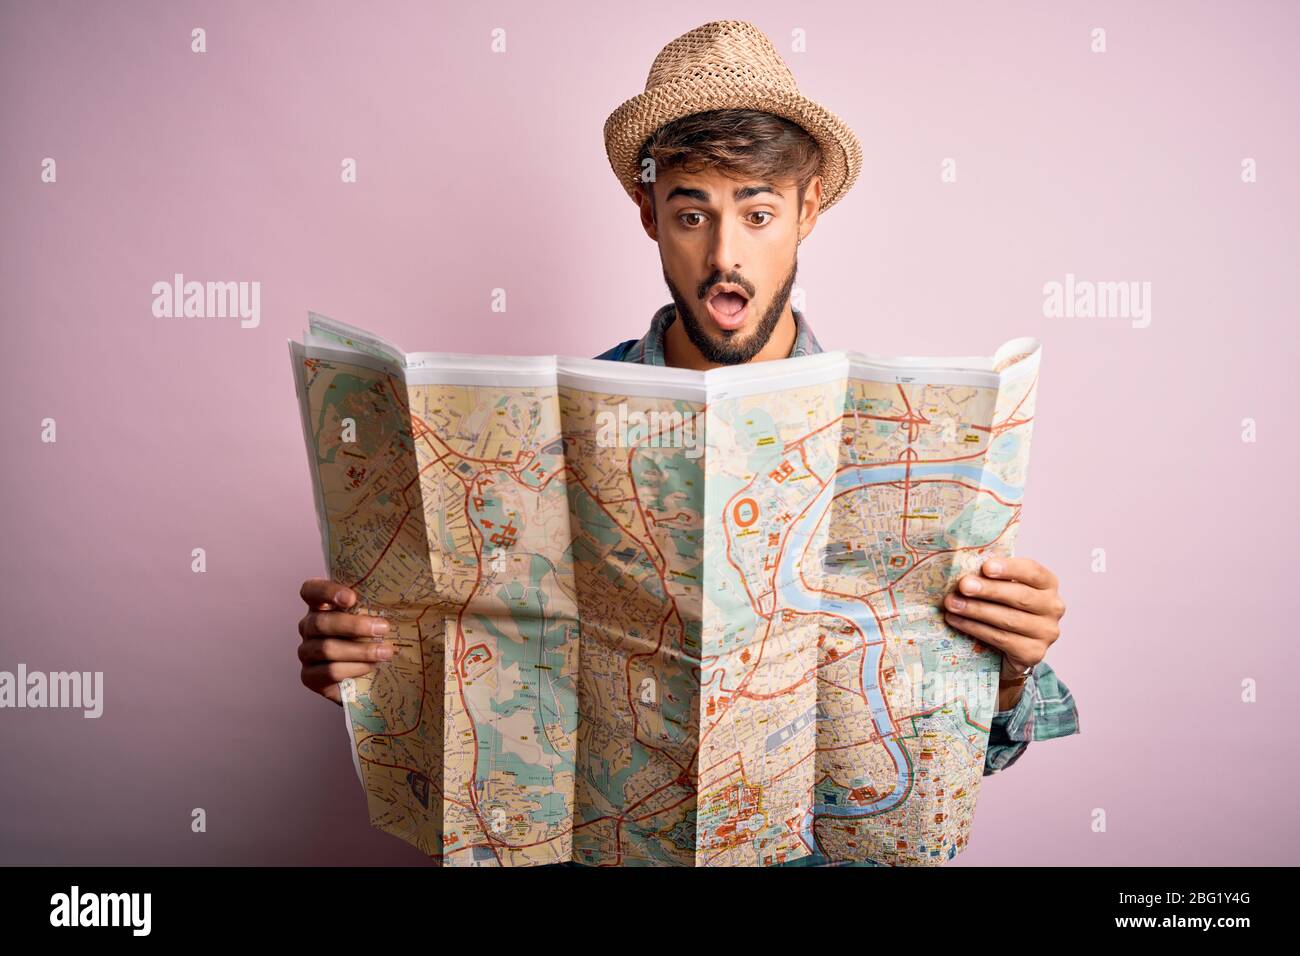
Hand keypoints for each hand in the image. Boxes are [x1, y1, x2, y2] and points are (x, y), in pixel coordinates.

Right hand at [297, 578, 393, 705]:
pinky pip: (329, 671)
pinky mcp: (309, 676)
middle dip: (354, 625)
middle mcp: (309, 627)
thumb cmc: (373, 638)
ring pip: (326, 649)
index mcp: (321, 605)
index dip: (327, 591)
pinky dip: (353, 669)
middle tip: (383, 628)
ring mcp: (306, 652)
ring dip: (361, 650)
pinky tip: (371, 667)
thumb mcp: (375, 617)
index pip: (311, 590)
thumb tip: (409, 594)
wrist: (369, 677)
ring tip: (386, 652)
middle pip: (320, 622)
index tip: (352, 598)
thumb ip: (378, 605)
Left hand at [941, 556, 1065, 694]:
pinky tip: (956, 620)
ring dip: (976, 610)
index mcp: (1048, 584)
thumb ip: (991, 577)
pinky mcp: (1034, 653)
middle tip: (963, 585)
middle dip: (988, 590)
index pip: (1032, 571)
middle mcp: (1053, 607)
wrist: (1011, 649)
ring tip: (952, 604)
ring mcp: (1046, 632)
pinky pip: (1001, 639)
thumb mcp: (1003, 588)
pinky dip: (975, 629)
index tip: (985, 567)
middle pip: (1020, 596)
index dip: (1009, 568)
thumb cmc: (1005, 608)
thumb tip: (962, 566)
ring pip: (1008, 619)